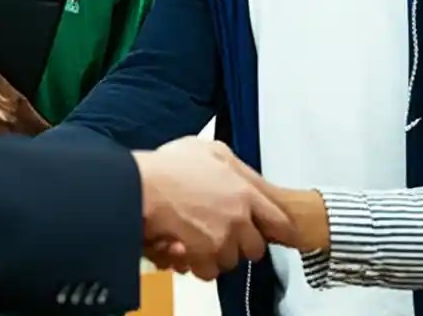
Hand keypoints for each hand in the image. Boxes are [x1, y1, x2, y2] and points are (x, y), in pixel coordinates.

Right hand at [132, 137, 298, 280]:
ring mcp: (222, 237)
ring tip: (200, 240)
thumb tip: (237, 170)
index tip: (276, 232)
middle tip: (225, 235)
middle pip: (256, 247)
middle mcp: (239, 217)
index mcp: (245, 191)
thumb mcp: (209, 150)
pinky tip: (187, 250)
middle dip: (241, 244)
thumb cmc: (169, 167)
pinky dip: (198, 265)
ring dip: (218, 254)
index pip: (279, 220)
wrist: (143, 187)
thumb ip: (232, 165)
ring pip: (231, 260)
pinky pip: (209, 271)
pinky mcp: (204, 254)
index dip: (277, 228)